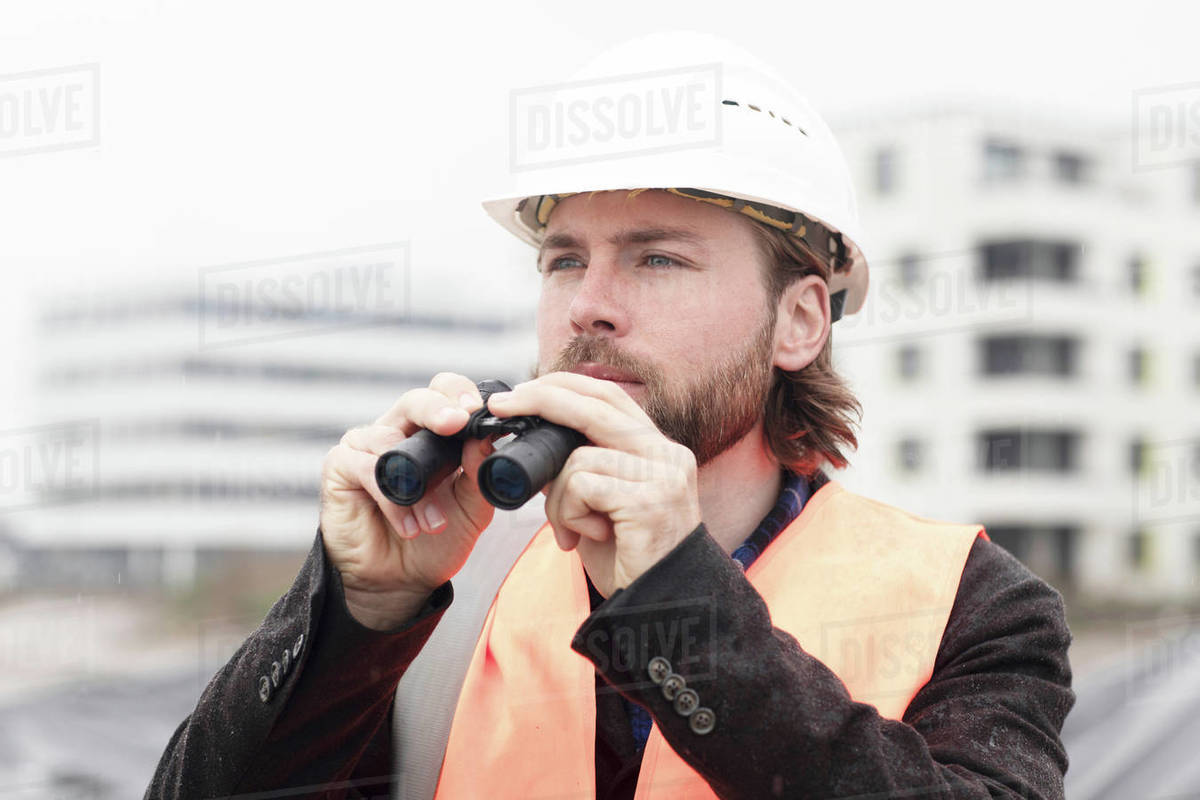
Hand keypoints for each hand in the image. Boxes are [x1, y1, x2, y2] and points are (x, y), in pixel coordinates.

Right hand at [319, 372, 497, 629]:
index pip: (443, 392)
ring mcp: (365, 446)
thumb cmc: (436, 540)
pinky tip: (408, 526)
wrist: (402, 582)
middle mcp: (397, 431)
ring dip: (420, 487)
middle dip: (438, 408)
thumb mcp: (472, 508)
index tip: (479, 410)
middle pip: (414, 399)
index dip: (459, 393)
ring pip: (391, 440)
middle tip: (457, 423)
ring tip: (434, 523)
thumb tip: (486, 439)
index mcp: (431, 433)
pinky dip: (393, 499)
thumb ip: (480, 474)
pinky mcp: (340, 467)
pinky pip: (366, 467)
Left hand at [486, 372, 701, 596]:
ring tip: (571, 531)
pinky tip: (581, 538)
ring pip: (578, 458)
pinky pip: (580, 486)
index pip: (610, 397)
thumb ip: (578, 468)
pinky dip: (567, 514)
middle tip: (502, 406)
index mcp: (659, 449)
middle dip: (542, 399)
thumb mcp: (599, 505)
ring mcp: (662, 476)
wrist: (659, 609)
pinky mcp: (648, 501)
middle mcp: (667, 455)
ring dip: (558, 499)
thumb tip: (536, 438)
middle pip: (596, 405)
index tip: (525, 389)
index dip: (566, 386)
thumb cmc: (628, 559)